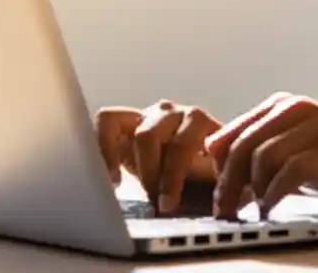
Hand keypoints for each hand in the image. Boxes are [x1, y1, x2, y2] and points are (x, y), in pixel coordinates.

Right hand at [94, 100, 222, 214]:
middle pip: (148, 136)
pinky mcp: (124, 122)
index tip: (168, 204)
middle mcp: (171, 112)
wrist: (193, 165)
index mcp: (197, 120)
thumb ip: (210, 173)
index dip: (172, 176)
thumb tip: (212, 180)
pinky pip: (106, 120)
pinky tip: (113, 177)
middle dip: (148, 173)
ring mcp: (146, 114)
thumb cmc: (205, 171)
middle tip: (151, 201)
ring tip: (135, 190)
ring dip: (128, 163)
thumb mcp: (213, 174)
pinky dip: (104, 148)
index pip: (181, 142)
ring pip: (126, 129)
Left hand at [205, 92, 317, 219]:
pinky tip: (273, 207)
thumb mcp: (301, 144)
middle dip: (227, 182)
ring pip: (261, 156)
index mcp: (286, 105)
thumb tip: (214, 154)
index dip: (218, 167)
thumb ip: (265, 144)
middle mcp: (299, 109)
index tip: (216, 194)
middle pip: (242, 145)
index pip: (232, 133)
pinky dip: (275, 194)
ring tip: (253, 209)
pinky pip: (290, 171)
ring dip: (251, 189)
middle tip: (225, 209)